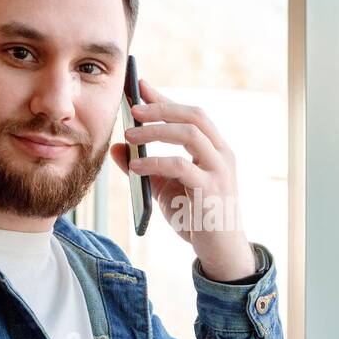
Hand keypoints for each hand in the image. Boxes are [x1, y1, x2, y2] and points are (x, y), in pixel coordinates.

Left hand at [110, 78, 256, 281]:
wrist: (220, 253)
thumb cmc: (196, 218)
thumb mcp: (164, 188)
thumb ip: (144, 166)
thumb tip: (116, 147)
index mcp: (215, 150)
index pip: (192, 114)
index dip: (166, 99)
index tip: (140, 86)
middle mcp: (222, 155)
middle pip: (195, 116)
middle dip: (162, 107)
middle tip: (132, 108)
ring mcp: (220, 171)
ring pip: (191, 134)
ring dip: (157, 130)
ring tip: (129, 134)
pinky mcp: (211, 190)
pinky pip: (181, 166)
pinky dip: (155, 161)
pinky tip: (135, 165)